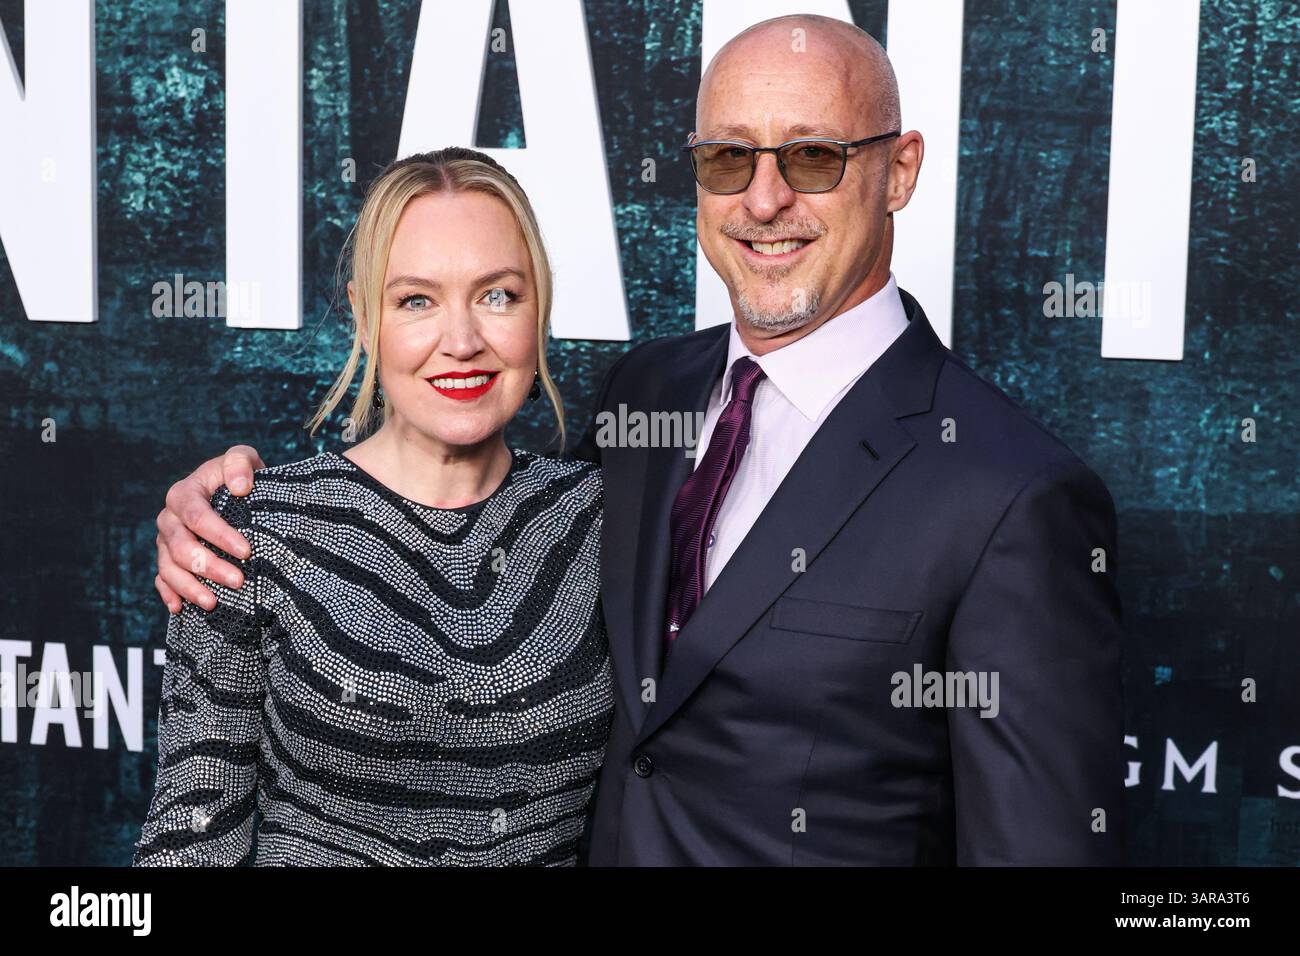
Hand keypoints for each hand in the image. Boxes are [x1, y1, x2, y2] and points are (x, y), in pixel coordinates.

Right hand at [154, 445, 264, 613]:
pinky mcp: (168, 559)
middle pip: (181, 546)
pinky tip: (180, 608)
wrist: (236, 492)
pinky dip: (168, 593)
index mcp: (184, 493)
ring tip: (213, 603)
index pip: (197, 516)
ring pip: (168, 567)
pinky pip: (161, 579)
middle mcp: (170, 518)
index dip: (220, 535)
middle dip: (208, 566)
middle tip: (238, 581)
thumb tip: (240, 486)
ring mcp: (166, 541)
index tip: (246, 551)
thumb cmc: (240, 476)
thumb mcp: (243, 459)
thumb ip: (240, 462)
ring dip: (189, 587)